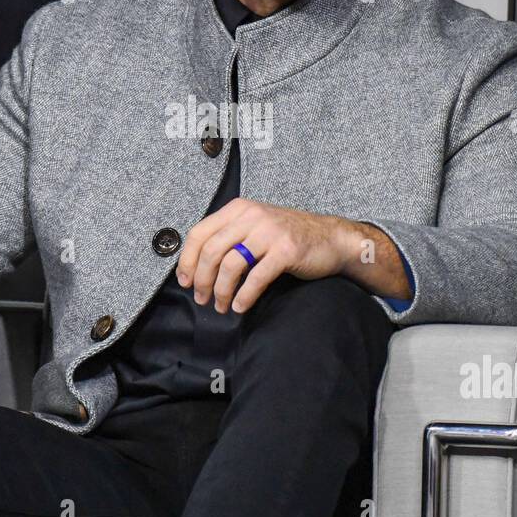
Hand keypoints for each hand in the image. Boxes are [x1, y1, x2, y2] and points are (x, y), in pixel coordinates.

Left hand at [174, 198, 348, 314]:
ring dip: (221, 291)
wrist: (331, 238)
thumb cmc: (288, 236)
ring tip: (221, 306)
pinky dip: (244, 296)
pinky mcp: (286, 251)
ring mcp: (269, 232)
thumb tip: (196, 265)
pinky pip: (256, 278)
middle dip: (202, 280)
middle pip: (211, 251)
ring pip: (230, 265)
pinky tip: (239, 306)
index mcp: (238, 209)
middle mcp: (251, 216)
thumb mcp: (255, 226)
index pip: (199, 233)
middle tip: (202, 299)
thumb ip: (229, 236)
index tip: (185, 281)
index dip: (187, 260)